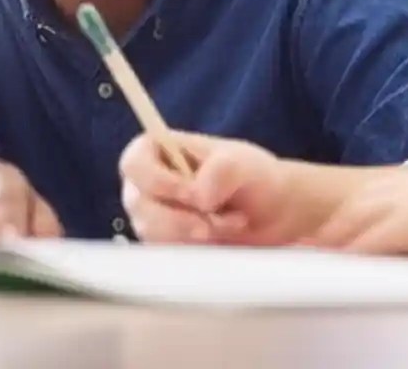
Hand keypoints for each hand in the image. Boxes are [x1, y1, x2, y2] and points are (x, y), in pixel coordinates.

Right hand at [120, 131, 289, 244]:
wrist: (273, 216)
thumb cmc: (254, 178)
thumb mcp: (244, 164)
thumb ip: (221, 170)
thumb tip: (198, 196)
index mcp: (155, 151)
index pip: (133, 164)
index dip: (158, 182)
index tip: (193, 195)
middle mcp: (145, 185)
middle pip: (138, 205)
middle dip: (180, 218)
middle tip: (215, 220)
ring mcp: (151, 218)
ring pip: (151, 234)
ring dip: (193, 235)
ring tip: (229, 225)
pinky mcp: (164, 246)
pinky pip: (165, 255)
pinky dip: (196, 252)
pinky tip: (220, 242)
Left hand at [308, 168, 407, 260]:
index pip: (382, 189)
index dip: (361, 204)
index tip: (348, 215)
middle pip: (361, 201)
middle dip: (339, 218)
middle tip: (320, 232)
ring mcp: (405, 204)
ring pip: (357, 218)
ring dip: (337, 234)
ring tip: (319, 248)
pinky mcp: (407, 226)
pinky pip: (370, 241)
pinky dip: (354, 250)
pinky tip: (342, 261)